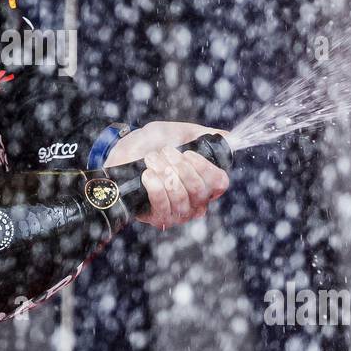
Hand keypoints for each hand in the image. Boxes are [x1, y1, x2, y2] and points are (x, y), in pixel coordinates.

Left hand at [102, 121, 230, 228]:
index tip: (189, 153)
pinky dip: (155, 187)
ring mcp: (177, 212)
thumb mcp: (177, 133)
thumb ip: (202, 135)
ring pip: (181, 198)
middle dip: (181, 168)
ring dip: (165, 174)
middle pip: (200, 190)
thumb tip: (228, 136)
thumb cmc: (152, 144)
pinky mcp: (158, 217)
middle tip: (166, 152)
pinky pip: (163, 206)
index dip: (206, 168)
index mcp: (204, 181)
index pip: (219, 183)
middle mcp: (195, 201)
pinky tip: (147, 174)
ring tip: (152, 159)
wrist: (122, 153)